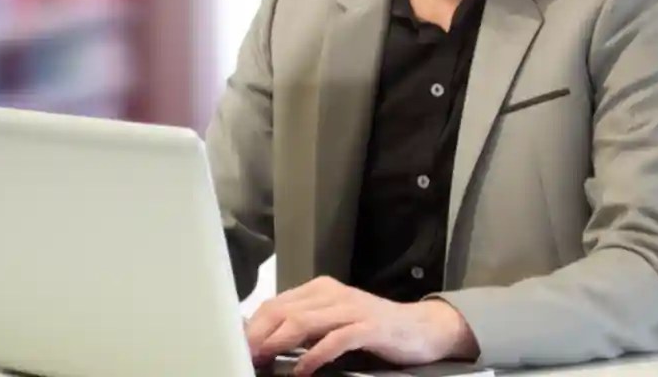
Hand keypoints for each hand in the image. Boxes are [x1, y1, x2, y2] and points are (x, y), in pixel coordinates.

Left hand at [243, 276, 476, 375]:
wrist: (421, 328)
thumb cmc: (372, 328)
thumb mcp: (333, 321)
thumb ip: (304, 327)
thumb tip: (265, 342)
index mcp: (319, 289)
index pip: (275, 304)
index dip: (252, 326)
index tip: (235, 346)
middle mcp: (331, 294)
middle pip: (283, 311)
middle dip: (258, 335)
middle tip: (243, 356)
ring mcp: (350, 309)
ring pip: (303, 321)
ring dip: (278, 343)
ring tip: (262, 360)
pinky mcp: (369, 327)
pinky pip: (335, 339)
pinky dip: (315, 356)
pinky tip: (302, 371)